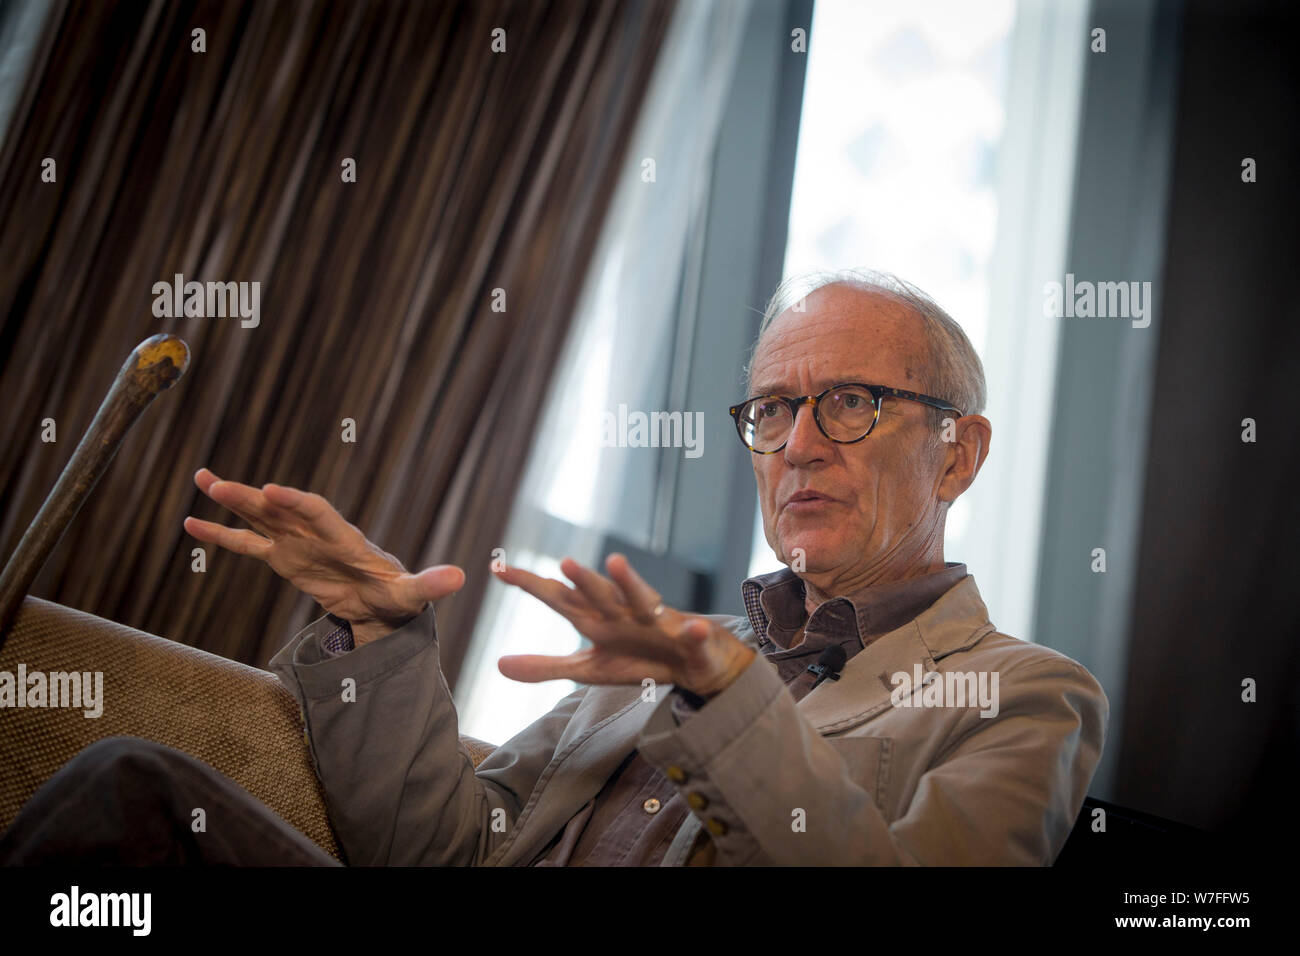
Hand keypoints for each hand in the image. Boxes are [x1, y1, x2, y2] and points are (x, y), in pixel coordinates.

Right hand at [183, 467, 464, 645]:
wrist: (386, 603)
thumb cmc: (399, 596)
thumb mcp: (414, 594)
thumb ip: (430, 584)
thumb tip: (461, 577)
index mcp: (345, 540)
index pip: (318, 514)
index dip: (296, 502)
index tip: (272, 490)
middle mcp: (317, 534)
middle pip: (281, 510)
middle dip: (251, 497)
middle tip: (216, 482)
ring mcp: (298, 543)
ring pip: (261, 518)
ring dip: (232, 501)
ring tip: (200, 480)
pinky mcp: (285, 559)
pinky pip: (248, 545)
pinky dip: (222, 534)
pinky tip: (191, 523)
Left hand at [493, 553, 755, 698]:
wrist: (693, 662)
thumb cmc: (639, 657)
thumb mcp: (588, 668)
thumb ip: (546, 665)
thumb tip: (499, 665)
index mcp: (598, 619)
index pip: (558, 598)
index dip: (530, 584)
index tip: (497, 568)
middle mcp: (625, 612)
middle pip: (599, 594)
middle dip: (583, 580)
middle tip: (563, 563)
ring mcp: (659, 623)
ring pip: (643, 600)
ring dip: (630, 582)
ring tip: (616, 562)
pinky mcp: (692, 640)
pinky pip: (695, 636)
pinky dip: (696, 632)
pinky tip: (696, 629)